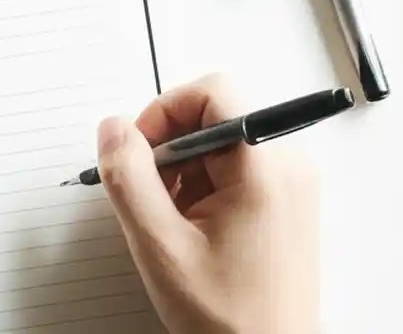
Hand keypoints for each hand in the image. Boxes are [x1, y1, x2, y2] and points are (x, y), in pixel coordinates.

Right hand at [96, 75, 319, 333]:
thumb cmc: (227, 318)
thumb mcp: (159, 244)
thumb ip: (128, 177)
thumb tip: (113, 129)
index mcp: (266, 168)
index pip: (213, 91)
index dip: (164, 111)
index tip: (140, 152)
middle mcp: (288, 166)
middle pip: (213, 116)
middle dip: (169, 150)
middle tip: (152, 198)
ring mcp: (289, 185)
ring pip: (218, 144)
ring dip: (182, 173)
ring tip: (173, 223)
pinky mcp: (283, 203)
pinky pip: (232, 170)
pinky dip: (200, 189)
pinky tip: (191, 229)